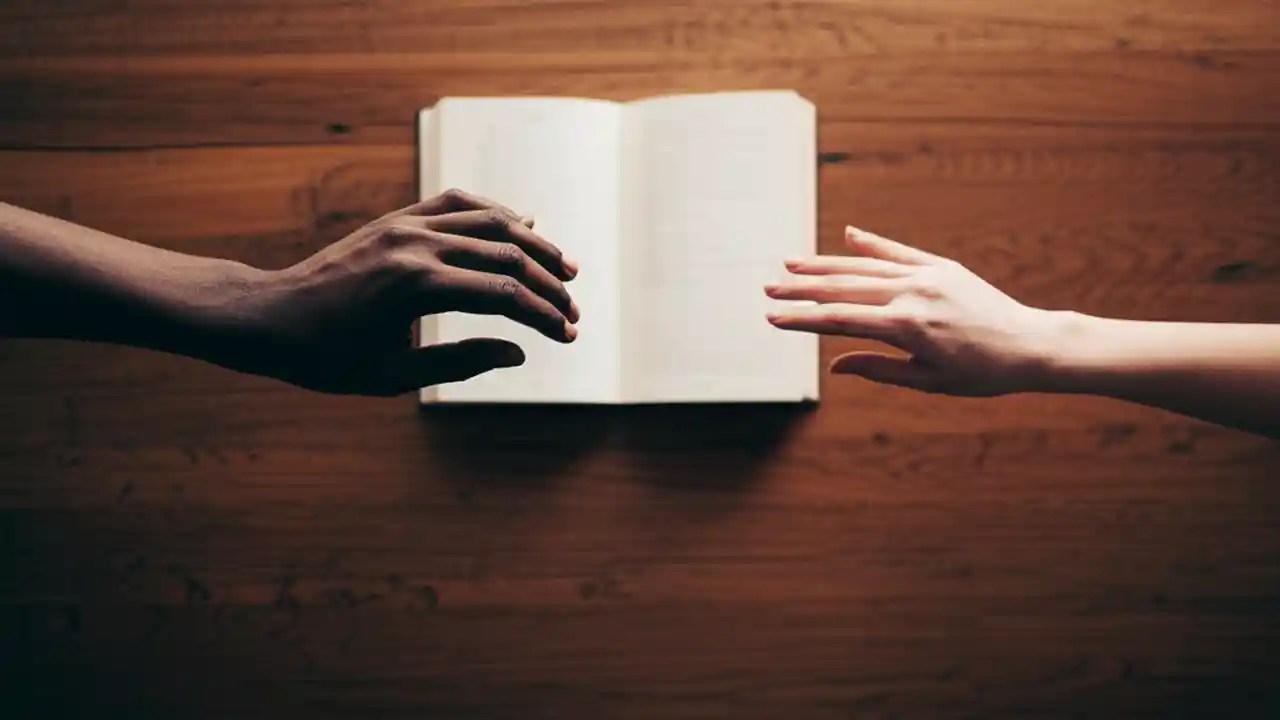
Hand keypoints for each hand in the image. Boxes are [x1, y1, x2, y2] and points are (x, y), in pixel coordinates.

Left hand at [215, 189, 580, 395]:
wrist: (270, 317)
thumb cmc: (326, 358)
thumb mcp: (395, 376)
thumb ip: (461, 361)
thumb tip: (519, 350)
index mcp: (416, 286)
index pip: (503, 294)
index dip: (543, 316)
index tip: (568, 335)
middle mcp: (415, 244)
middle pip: (506, 254)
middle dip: (547, 284)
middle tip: (575, 310)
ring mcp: (405, 224)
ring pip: (489, 221)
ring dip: (533, 243)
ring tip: (565, 266)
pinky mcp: (397, 218)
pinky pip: (457, 203)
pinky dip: (494, 211)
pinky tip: (520, 225)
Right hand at [765, 226, 1059, 395]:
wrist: (1030, 345)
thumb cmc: (980, 373)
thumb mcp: (927, 381)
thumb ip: (878, 369)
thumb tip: (835, 366)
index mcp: (906, 327)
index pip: (839, 320)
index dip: (803, 319)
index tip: (773, 317)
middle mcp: (912, 293)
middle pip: (844, 287)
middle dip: (803, 288)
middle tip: (769, 287)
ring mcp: (927, 275)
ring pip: (864, 266)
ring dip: (825, 264)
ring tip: (792, 263)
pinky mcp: (942, 266)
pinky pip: (899, 252)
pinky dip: (872, 244)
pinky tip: (848, 235)